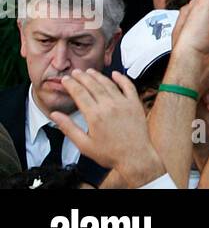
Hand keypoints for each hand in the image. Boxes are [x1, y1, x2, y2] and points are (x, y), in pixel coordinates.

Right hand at [50, 70, 164, 186]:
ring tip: (89, 71)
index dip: (71, 85)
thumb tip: (55, 115)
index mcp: (95, 115)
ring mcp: (124, 103)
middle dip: (82, 77)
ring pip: (108, 84)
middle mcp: (109, 105)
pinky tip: (115, 74)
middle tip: (74, 72)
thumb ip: (68, 128)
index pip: (80, 94)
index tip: (65, 79)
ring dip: (98, 76)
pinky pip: (128, 86)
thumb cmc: (109, 153)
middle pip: (93, 85)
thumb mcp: (84, 144)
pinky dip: (121, 78)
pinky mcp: (135, 103)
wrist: (134, 156)